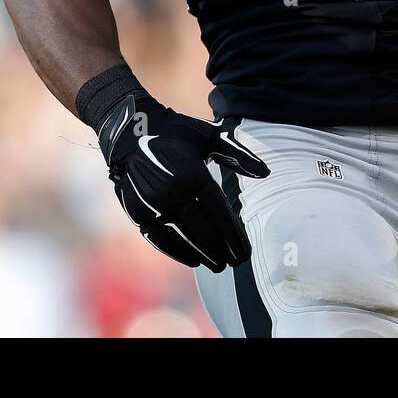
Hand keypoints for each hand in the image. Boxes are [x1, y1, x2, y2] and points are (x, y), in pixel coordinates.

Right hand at [97, 94, 268, 271]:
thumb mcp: (210, 136)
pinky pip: (159, 239)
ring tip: (219, 266)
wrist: (131, 132)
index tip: (245, 251)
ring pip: (183, 238)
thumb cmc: (177, 132)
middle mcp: (172, 193)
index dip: (233, 235)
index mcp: (193, 174)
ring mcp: (153, 205)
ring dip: (203, 255)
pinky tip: (192, 260)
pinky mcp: (138, 212)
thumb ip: (238, 155)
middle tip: (237, 262)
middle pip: (203, 230)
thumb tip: (266, 172)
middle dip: (222, 249)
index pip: (219, 213)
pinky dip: (177, 252)